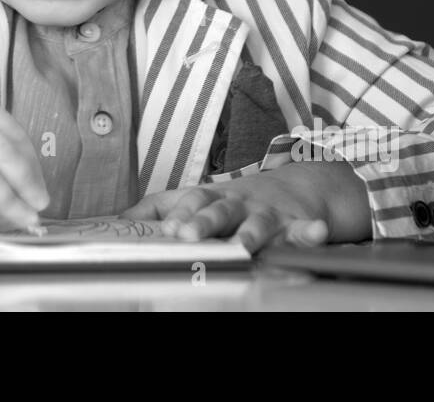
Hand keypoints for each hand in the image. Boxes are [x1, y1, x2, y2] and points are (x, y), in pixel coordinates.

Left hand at [121, 161, 369, 252]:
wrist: (296, 187)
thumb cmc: (234, 199)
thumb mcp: (196, 197)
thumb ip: (157, 207)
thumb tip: (116, 221)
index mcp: (212, 197)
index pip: (192, 200)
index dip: (180, 213)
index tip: (166, 228)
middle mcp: (239, 204)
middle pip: (220, 211)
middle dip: (204, 222)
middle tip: (189, 236)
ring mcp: (268, 214)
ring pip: (258, 224)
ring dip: (250, 233)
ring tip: (242, 245)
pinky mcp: (296, 226)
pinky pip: (305, 231)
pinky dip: (311, 233)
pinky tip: (317, 233)